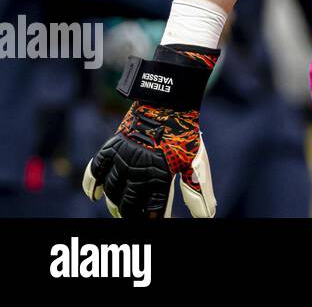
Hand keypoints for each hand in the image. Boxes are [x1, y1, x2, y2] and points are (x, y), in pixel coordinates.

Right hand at [83, 44, 218, 218]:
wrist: (169, 101)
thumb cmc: (184, 133)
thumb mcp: (195, 160)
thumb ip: (197, 191)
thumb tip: (207, 217)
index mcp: (160, 176)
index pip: (153, 211)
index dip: (154, 220)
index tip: (156, 222)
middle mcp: (137, 170)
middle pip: (128, 205)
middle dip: (132, 215)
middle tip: (136, 218)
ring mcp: (122, 159)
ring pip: (112, 191)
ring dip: (115, 204)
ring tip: (120, 211)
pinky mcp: (112, 147)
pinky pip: (96, 170)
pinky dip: (92, 184)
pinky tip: (95, 195)